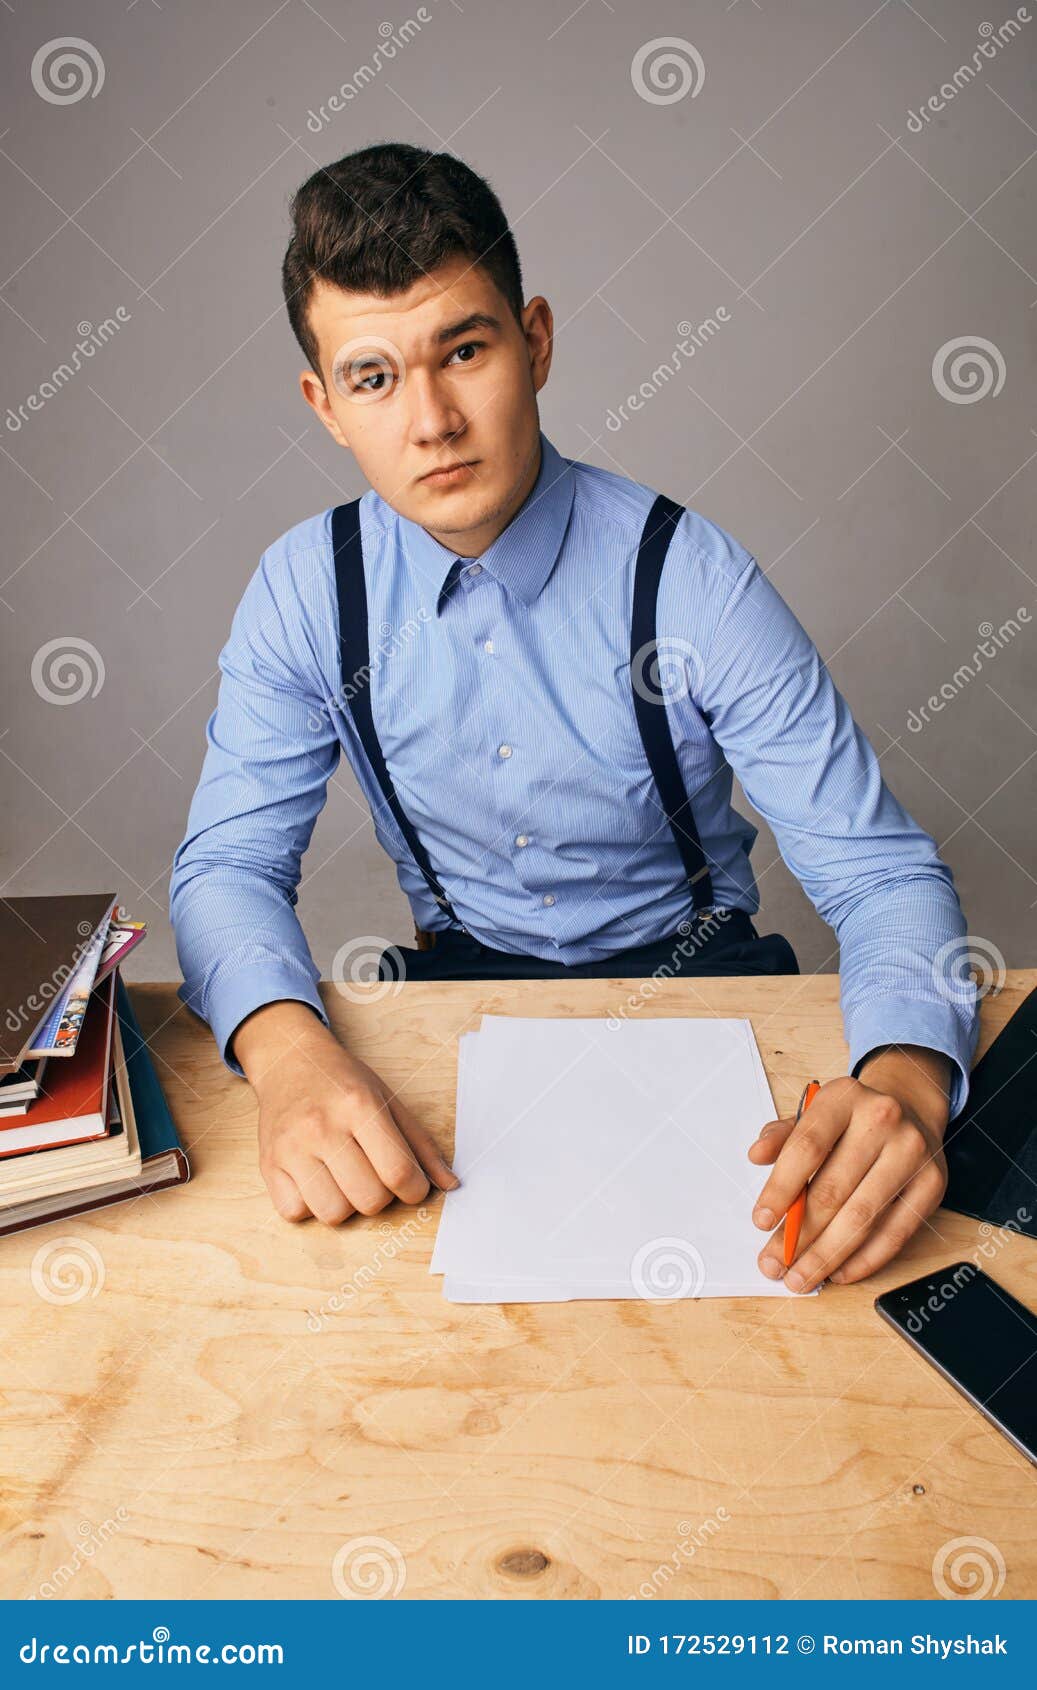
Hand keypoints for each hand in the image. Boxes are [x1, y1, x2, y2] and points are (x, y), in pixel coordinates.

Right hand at [243, 1010, 458, 1223]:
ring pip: (333, 1213)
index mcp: (360, 1106)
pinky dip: (310, 1206)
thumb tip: (450, 1184)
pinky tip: (316, 1180)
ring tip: (344, 1178)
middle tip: (374, 1175)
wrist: (290, 1061)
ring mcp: (291, 1148)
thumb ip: (421, 1145)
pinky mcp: (268, 1165)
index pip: (398, 1172)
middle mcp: (322, 1127)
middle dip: (381, 1196)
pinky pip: (295, 1213)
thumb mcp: (389, 1100)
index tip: (410, 1184)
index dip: (414, 1190)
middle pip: (369, 1200)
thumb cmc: (344, 1083)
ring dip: (346, 1204)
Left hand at [747, 1048, 950, 1291]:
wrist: (909, 1107)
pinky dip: (863, 1260)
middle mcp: (882, 1120)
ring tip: (801, 1277)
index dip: (781, 1188)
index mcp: (844, 1098)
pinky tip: (838, 1272)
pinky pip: (895, 1233)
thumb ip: (783, 1136)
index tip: (761, 1221)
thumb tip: (756, 1154)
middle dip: (799, 1235)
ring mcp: (911, 1153)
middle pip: (833, 1189)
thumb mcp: (813, 1113)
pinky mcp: (932, 1185)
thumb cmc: (851, 1119)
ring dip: (827, 1256)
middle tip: (774, 1263)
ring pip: (863, 1217)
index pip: (807, 1147)